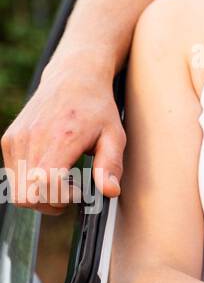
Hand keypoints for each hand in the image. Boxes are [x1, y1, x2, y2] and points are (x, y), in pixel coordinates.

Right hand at [1, 55, 124, 213]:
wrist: (73, 78)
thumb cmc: (97, 108)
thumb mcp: (114, 135)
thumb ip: (111, 164)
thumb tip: (110, 192)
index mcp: (61, 138)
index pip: (46, 184)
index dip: (61, 198)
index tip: (79, 191)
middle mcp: (33, 139)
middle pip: (26, 196)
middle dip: (49, 203)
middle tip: (71, 191)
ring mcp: (17, 139)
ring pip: (17, 190)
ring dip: (39, 194)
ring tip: (63, 178)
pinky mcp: (9, 139)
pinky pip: (13, 175)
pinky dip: (29, 181)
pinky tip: (50, 168)